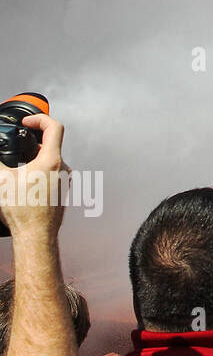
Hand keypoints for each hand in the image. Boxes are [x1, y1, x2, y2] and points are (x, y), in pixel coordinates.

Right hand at [0, 114, 66, 237]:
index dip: (39, 119)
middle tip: (15, 145)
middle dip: (30, 142)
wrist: (36, 235)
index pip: (54, 127)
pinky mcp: (61, 190)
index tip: (26, 121)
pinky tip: (23, 181)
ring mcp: (64, 180)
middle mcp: (62, 168)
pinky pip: (50, 173)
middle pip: (49, 145)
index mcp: (51, 160)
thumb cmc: (24, 212)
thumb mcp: (1, 181)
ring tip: (16, 165)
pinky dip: (37, 171)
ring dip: (33, 158)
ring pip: (49, 160)